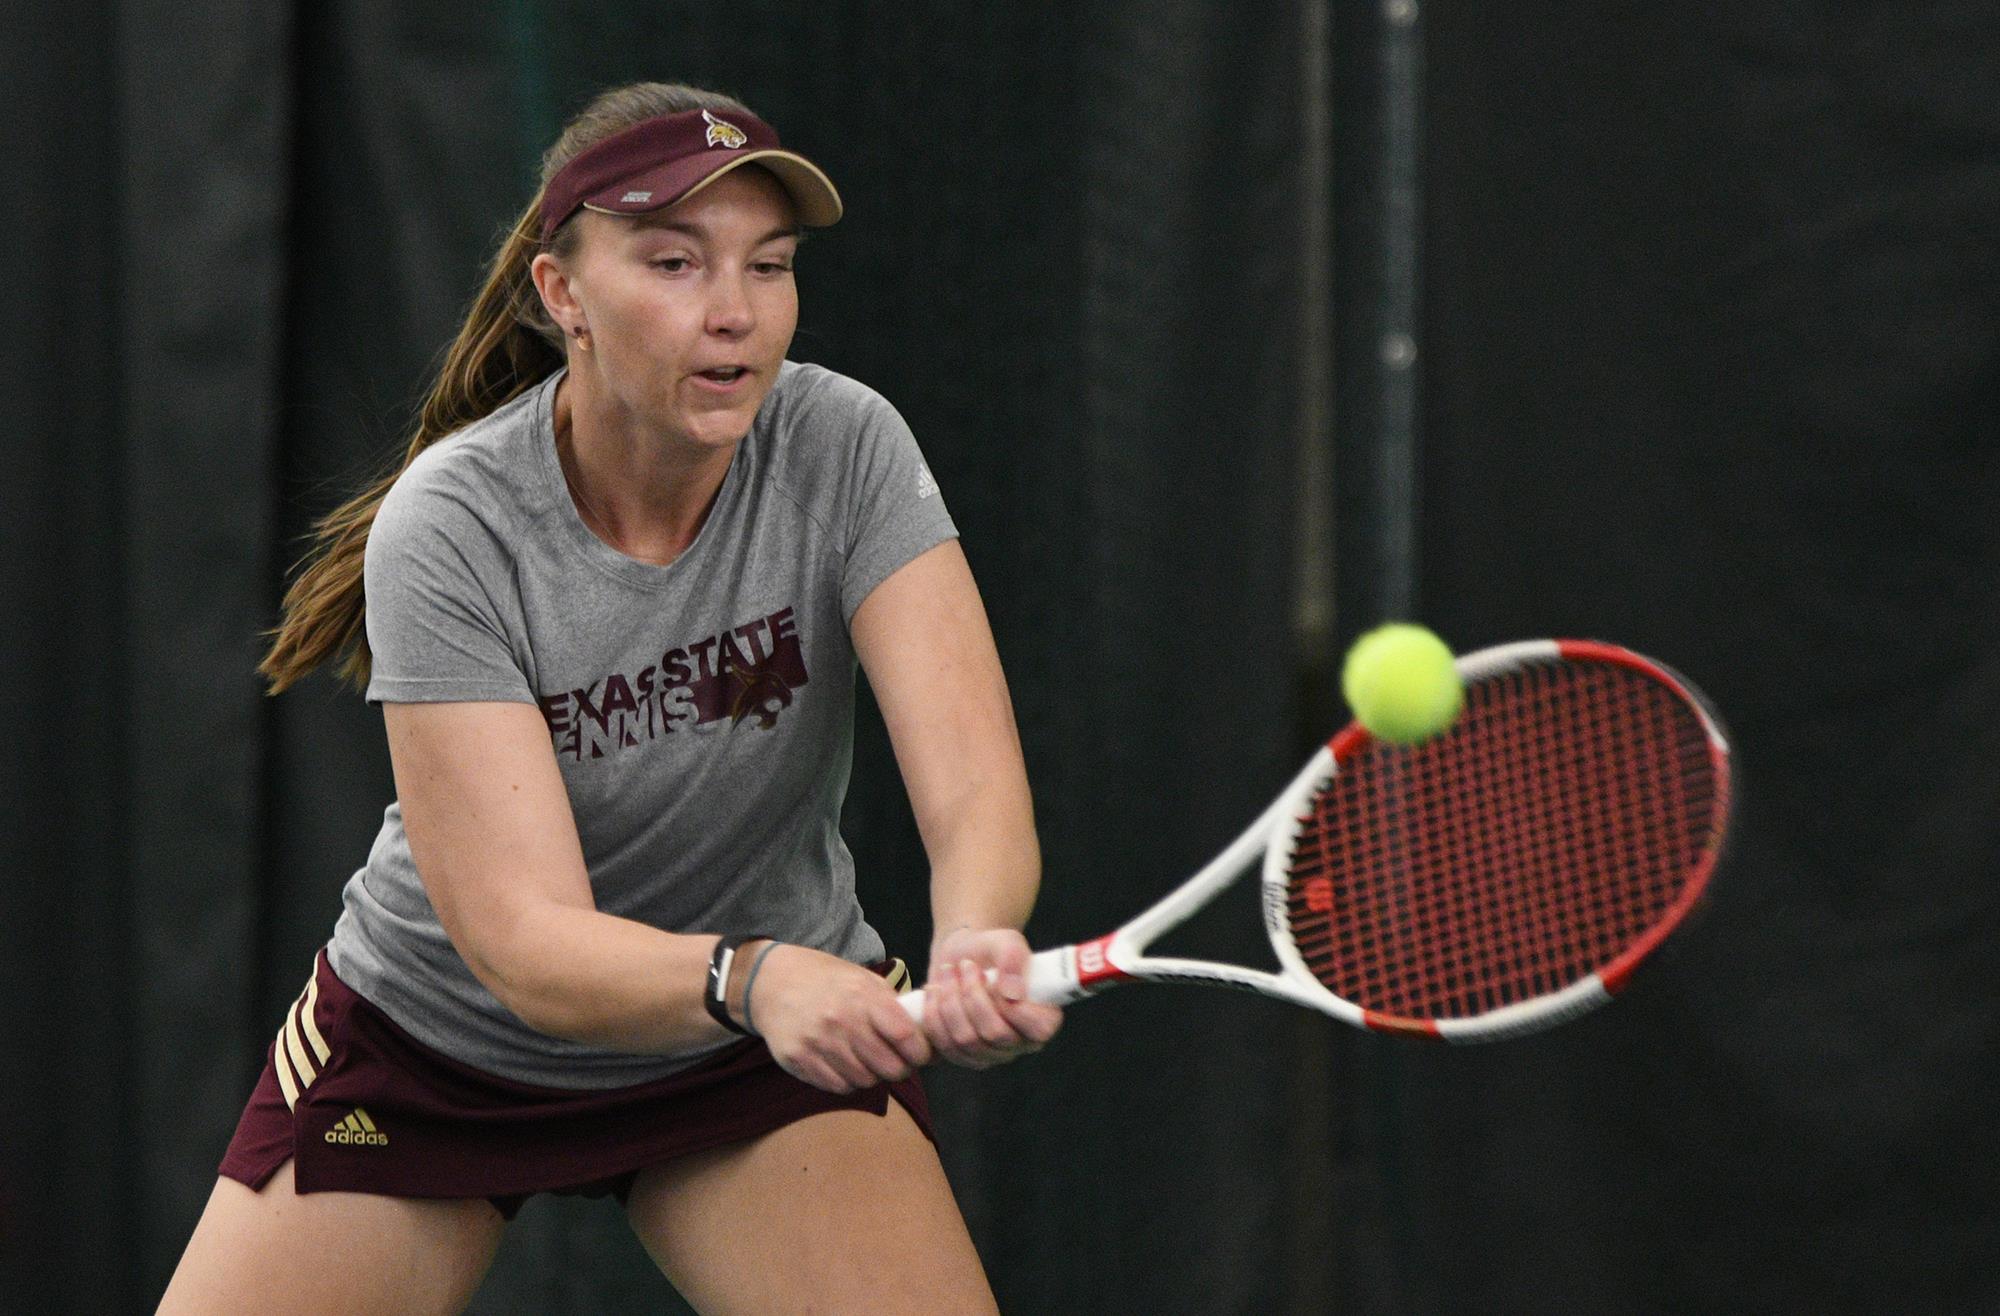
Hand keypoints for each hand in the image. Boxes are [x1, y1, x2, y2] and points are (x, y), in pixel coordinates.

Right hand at [746, 944, 932, 1093]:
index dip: (920, 1052)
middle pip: (890, 1068)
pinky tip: (843, 1064)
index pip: (906, 1037)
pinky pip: (838, 1087)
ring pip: (865, 1081)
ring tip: (866, 1060)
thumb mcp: (864, 980)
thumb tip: (929, 1036)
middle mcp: (842, 1020)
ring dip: (871, 1076)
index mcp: (864, 996)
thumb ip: (894, 1006)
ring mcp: (818, 1041)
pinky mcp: (798, 1059)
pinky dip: (847, 1081)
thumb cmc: (827, 981)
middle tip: (895, 1062)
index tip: (920, 1054)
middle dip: (899, 1069)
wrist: (772, 981)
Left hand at [921, 927, 1063, 1068]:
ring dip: (950, 1001)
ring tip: (948, 972)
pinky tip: (935, 990)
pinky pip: (944, 1045)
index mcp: (1043, 1019)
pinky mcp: (962, 1056)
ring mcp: (990, 1054)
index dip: (1012, 1006)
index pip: (1038, 1029)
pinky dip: (933, 1014)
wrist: (961, 958)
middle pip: (995, 1034)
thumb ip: (1014, 960)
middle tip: (965, 965)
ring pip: (966, 1041)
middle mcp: (1020, 1043)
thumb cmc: (992, 951)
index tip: (992, 976)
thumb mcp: (1007, 941)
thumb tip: (1013, 994)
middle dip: (972, 995)